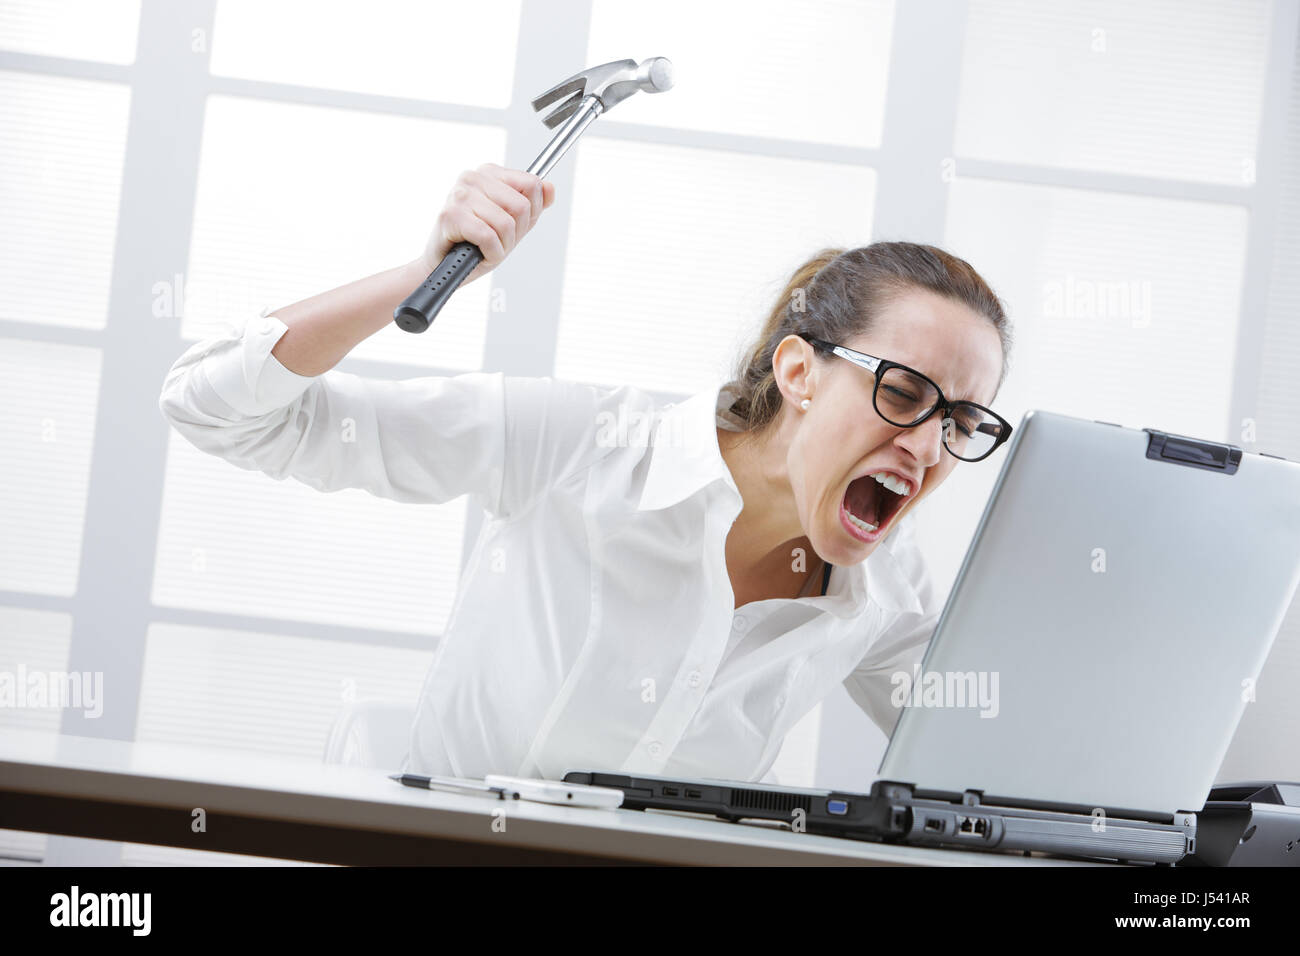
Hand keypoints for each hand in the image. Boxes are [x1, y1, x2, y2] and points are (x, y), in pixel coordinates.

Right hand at [420, 163, 555, 283]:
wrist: (446, 267)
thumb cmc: (476, 243)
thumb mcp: (512, 223)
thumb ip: (532, 205)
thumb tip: (550, 188)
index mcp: (489, 173)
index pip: (531, 185)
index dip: (529, 214)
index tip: (512, 225)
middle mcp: (472, 178)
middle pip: (522, 206)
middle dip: (515, 233)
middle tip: (496, 240)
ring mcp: (460, 194)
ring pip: (507, 224)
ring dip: (502, 246)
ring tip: (485, 247)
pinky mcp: (451, 215)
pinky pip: (489, 237)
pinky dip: (490, 254)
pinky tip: (479, 253)